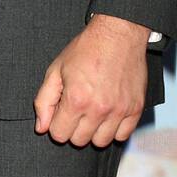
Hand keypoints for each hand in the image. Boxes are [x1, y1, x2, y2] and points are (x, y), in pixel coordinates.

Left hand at [33, 13, 150, 145]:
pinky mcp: (136, 109)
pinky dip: (114, 129)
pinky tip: (108, 114)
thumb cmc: (85, 50)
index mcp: (76, 99)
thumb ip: (44, 101)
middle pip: (79, 141)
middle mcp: (99, 109)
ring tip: (92, 112)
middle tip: (76, 109)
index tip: (61, 112)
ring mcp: (119, 111)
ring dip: (93, 131)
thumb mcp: (56, 70)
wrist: (118, 35)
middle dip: (73, 128)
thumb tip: (41, 128)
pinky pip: (123, 136)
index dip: (56, 124)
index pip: (59, 135)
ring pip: (101, 142)